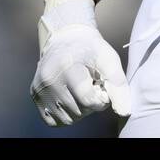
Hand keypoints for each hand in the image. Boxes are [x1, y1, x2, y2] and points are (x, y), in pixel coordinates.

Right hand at [30, 0, 130, 125]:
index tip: (102, 89)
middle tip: (91, 87)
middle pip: (79, 111)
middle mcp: (49, 78)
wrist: (66, 38)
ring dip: (79, 110)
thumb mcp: (109, 60)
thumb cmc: (91, 50)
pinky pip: (53, 120)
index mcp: (68, 66)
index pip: (88, 99)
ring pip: (67, 119)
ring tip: (80, 90)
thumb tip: (124, 112)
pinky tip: (70, 98)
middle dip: (91, 104)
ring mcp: (39, 87)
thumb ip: (118, 85)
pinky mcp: (34, 94)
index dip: (101, 100)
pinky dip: (66, 114)